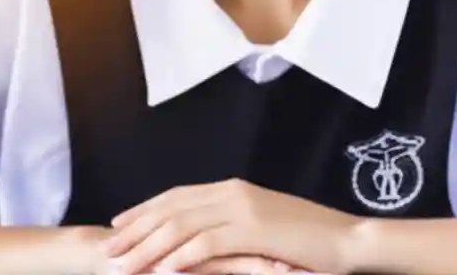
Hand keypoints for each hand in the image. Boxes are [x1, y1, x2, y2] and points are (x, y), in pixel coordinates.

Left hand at [100, 178, 361, 274]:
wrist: (348, 240)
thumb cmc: (307, 239)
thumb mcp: (263, 224)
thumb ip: (231, 224)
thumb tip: (204, 234)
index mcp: (231, 188)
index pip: (176, 196)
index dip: (144, 210)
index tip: (117, 224)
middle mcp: (231, 192)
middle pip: (170, 208)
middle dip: (136, 229)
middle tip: (108, 247)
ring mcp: (242, 210)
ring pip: (181, 225)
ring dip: (148, 246)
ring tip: (123, 263)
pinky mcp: (253, 231)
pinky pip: (207, 244)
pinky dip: (181, 256)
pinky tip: (162, 271)